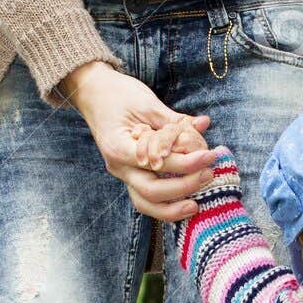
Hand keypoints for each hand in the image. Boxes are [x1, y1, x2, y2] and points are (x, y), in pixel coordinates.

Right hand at [62, 61, 221, 222]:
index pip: (157, 163)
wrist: (93, 93)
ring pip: (145, 204)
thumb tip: (203, 124)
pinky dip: (166, 205)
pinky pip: (147, 198)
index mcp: (119, 147)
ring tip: (197, 204)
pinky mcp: (130, 176)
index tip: (209, 155)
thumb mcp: (147, 103)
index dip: (186, 162)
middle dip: (183, 187)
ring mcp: (123, 174)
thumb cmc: (119, 94)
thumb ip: (174, 120)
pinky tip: (186, 203)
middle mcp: (118, 166)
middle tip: (208, 174)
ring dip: (172, 209)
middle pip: (150, 191)